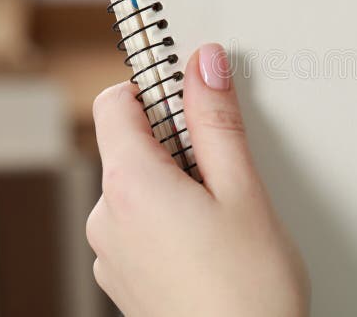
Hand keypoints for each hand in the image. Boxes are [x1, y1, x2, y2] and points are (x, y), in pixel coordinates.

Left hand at [86, 43, 308, 316]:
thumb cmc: (249, 291)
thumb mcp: (243, 189)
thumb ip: (217, 120)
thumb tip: (204, 63)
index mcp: (130, 186)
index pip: (117, 102)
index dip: (156, 86)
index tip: (192, 89)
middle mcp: (106, 218)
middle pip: (131, 145)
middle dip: (178, 142)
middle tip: (228, 169)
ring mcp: (112, 252)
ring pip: (139, 187)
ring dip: (177, 182)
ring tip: (224, 213)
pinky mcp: (125, 276)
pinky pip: (139, 224)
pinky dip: (170, 217)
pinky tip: (211, 242)